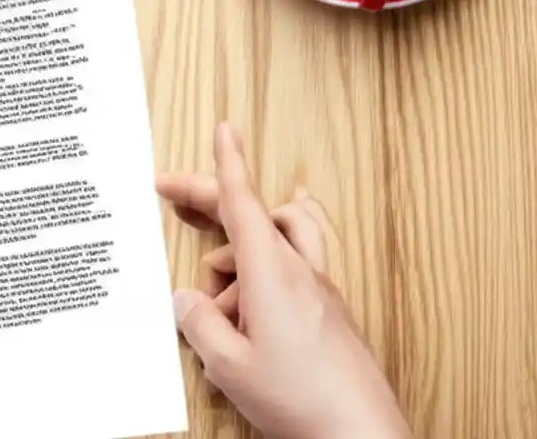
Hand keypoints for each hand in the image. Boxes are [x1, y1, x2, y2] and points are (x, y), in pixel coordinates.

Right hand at [160, 123, 410, 438]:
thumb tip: (187, 300)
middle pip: (256, 214)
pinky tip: (247, 315)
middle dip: (214, 200)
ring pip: (278, 241)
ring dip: (239, 255)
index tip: (222, 129)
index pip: (244, 201)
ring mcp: (319, 292)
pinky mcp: (328, 313)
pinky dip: (262, 278)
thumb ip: (200, 323)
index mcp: (272, 273)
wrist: (360, 436)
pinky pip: (291, 272)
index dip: (227, 163)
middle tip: (177, 193)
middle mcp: (299, 272)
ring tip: (218, 301)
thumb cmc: (300, 400)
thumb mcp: (228, 364)